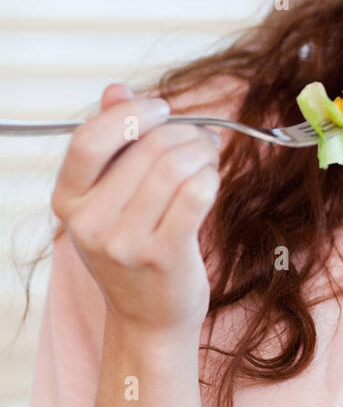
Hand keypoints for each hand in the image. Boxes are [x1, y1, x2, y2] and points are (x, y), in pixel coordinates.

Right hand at [51, 83, 221, 344]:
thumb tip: (116, 89)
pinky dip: (211, 178)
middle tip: (200, 139)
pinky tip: (210, 183)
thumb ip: (114, 139)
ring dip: (202, 153)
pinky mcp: (163, 256)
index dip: (132, 114)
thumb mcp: (111, 194)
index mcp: (68, 200)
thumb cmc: (134, 244)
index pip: (90, 139)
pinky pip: (197, 193)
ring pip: (177, 166)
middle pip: (147, 147)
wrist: (149, 317)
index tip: (161, 110)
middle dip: (184, 133)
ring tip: (206, 160)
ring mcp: (124, 244)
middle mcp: (89, 223)